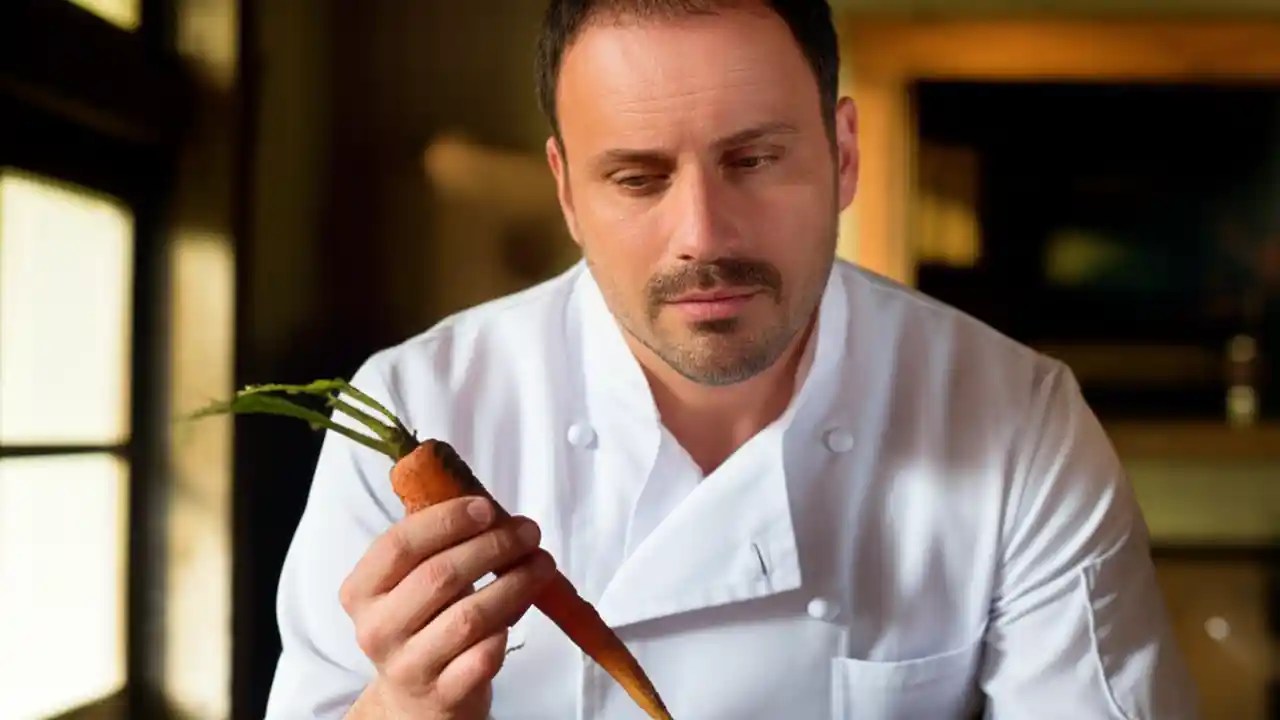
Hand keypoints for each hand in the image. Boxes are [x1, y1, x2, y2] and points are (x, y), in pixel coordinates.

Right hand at [339, 496, 555, 718]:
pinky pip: (483, 657)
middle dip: (493, 547)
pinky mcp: (443, 695)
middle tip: (529, 533)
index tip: (486, 508)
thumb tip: (494, 513)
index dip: (446, 521)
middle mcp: (377, 630)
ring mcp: (408, 666)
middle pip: (439, 576)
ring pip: (468, 617)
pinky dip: (505, 631)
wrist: (418, 699)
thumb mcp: (412, 584)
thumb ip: (440, 547)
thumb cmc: (422, 623)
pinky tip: (518, 613)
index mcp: (361, 591)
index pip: (399, 545)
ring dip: (514, 584)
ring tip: (541, 564)